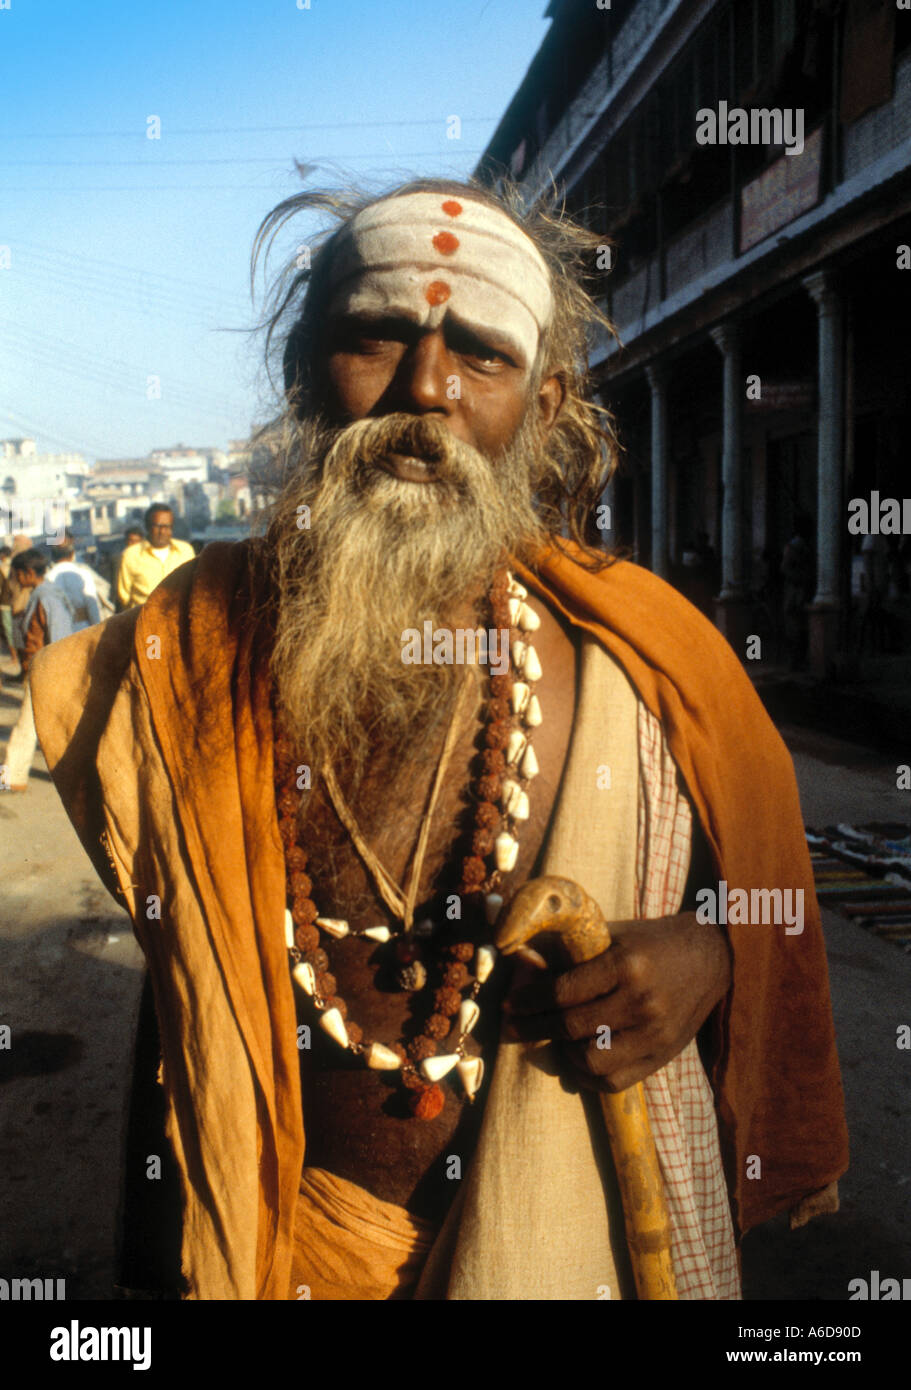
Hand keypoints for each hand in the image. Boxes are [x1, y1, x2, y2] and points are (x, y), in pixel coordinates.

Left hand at [503, 912, 731, 1091]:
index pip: (563, 991)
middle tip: (512, 1026)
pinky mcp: (664, 1056)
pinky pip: (614, 1082)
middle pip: (571, 1027)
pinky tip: (577, 1058)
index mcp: (627, 964)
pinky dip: (588, 1076)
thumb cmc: (652, 941)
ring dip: (562, 1053)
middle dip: (533, 1028)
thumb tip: (519, 961)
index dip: (528, 1001)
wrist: (711, 958)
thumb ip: (567, 950)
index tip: (509, 1004)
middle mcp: (642, 1002)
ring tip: (552, 1040)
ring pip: (590, 1061)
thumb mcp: (611, 935)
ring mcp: (655, 1034)